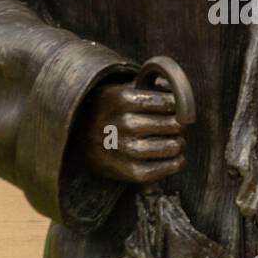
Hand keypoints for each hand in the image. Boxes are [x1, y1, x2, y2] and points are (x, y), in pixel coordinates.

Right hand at [71, 78, 186, 184]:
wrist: (77, 138)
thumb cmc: (108, 111)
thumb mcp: (121, 90)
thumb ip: (151, 85)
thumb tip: (180, 90)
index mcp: (122, 99)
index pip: (169, 102)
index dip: (178, 106)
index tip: (175, 109)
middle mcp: (124, 124)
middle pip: (174, 124)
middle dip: (180, 125)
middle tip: (176, 126)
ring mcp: (126, 149)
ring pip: (173, 146)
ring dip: (179, 143)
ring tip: (175, 141)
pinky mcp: (130, 172)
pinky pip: (166, 168)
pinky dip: (176, 163)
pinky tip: (174, 157)